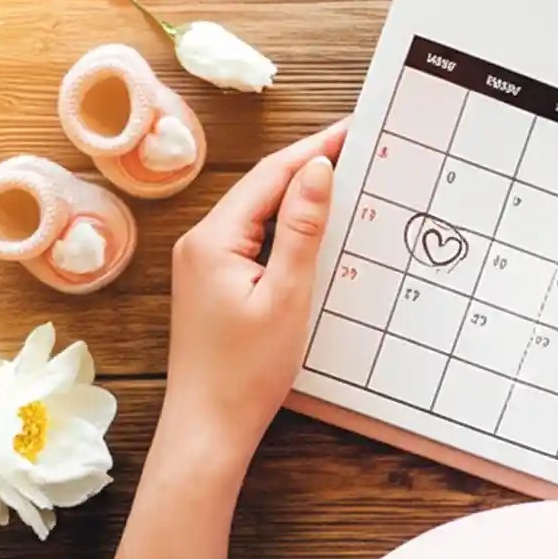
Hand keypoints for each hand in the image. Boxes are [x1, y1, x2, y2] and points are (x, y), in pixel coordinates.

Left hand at [161, 118, 349, 462]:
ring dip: (298, 195)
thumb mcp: (285, 296)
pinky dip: (285, 227)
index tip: (353, 130)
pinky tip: (312, 227)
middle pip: (262, 188)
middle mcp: (201, 243)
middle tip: (357, 146)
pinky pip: (253, 239)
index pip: (271, 175)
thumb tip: (316, 170)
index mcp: (213, 239)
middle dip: (308, 165)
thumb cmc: (245, 373)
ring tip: (343, 177)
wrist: (208, 429)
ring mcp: (204, 264)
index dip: (314, 148)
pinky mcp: (213, 284)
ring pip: (258, 213)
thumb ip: (301, 229)